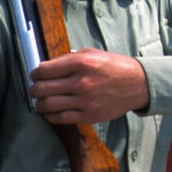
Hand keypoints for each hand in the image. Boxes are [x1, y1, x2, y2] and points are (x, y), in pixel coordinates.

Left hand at [30, 48, 149, 123]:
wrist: (138, 84)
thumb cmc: (115, 67)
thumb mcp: (92, 53)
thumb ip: (68, 59)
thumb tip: (46, 68)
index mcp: (81, 63)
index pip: (44, 70)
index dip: (35, 74)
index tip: (35, 76)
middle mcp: (82, 82)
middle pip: (42, 89)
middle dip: (34, 90)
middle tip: (35, 90)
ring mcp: (86, 101)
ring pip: (48, 105)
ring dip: (39, 104)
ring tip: (40, 102)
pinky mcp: (90, 115)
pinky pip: (61, 118)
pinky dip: (50, 115)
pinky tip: (51, 111)